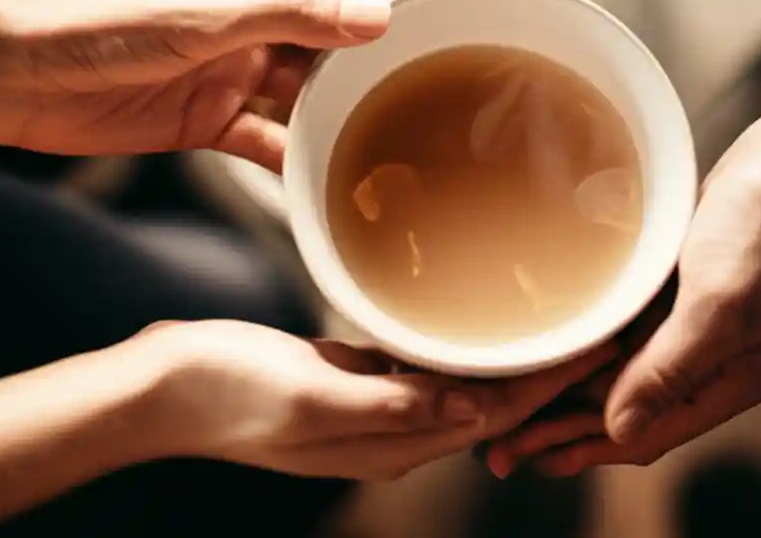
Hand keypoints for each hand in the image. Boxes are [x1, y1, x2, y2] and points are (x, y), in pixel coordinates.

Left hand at [0, 0, 427, 170]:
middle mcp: (250, 28)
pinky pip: (271, 144)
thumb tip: (373, 19)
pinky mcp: (210, 122)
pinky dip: (299, 162)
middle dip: (385, 63)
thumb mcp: (199, 18)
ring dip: (348, 118)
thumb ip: (286, 17)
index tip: (454, 15)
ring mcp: (232, 77)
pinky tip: (330, 183)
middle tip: (441, 92)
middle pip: (336, 43)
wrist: (15, 77)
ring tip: (400, 145)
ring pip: (310, 98)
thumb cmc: (92, 27)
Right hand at [131, 320, 618, 480]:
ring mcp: (370, 407)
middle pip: (488, 402)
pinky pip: (421, 364)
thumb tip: (472, 408)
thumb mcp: (308, 396)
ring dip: (507, 355)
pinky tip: (475, 317)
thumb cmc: (224, 390)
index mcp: (388, 445)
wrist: (161, 388)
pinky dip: (457, 344)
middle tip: (595, 324)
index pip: (492, 414)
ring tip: (554, 316)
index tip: (599, 345)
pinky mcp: (350, 379)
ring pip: (461, 382)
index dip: (549, 382)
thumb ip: (391, 403)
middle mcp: (390, 432)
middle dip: (544, 371)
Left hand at [486, 108, 760, 474]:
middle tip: (500, 437)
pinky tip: (561, 334)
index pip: (643, 433)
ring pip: (626, 369)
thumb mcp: (722, 304)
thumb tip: (620, 429)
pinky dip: (597, 338)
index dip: (580, 450)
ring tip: (518, 395)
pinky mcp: (688, 282)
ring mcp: (701, 319)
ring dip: (575, 385)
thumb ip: (671, 370)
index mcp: (729, 378)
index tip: (521, 457)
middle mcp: (714, 358)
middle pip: (627, 407)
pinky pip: (633, 325)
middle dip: (566, 427)